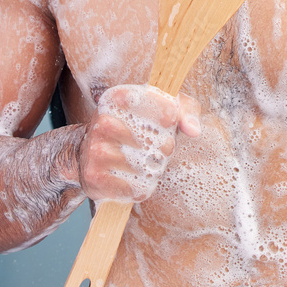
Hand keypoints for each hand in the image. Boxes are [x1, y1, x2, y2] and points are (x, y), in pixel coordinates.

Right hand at [78, 84, 200, 200]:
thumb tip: (193, 130)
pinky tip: (137, 178)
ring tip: (146, 162)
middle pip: (153, 140)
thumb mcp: (164, 109)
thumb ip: (186, 111)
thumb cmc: (138, 127)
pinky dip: (142, 187)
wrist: (92, 153)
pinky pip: (133, 188)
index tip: (170, 118)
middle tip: (161, 147)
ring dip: (154, 168)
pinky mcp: (94, 177)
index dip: (164, 110)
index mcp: (117, 99)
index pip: (144, 99)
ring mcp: (96, 151)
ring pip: (144, 166)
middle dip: (166, 147)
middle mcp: (102, 122)